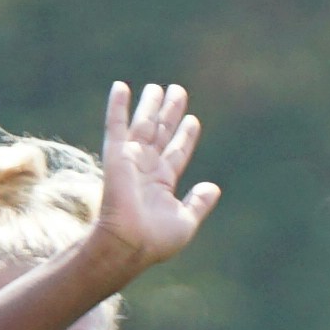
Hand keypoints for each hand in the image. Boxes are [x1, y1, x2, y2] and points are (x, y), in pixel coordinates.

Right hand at [86, 78, 219, 285]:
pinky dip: (117, 106)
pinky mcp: (116, 154)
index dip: (185, 136)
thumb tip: (213, 188)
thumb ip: (199, 203)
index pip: (176, 152)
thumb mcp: (186, 222)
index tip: (192, 120)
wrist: (129, 242)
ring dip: (150, 105)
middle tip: (178, 91)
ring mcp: (131, 160)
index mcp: (162, 183)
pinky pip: (115, 125)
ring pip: (143, 125)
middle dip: (170, 113)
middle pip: (161, 133)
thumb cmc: (156, 239)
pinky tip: (121, 86)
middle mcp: (146, 169)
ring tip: (158, 87)